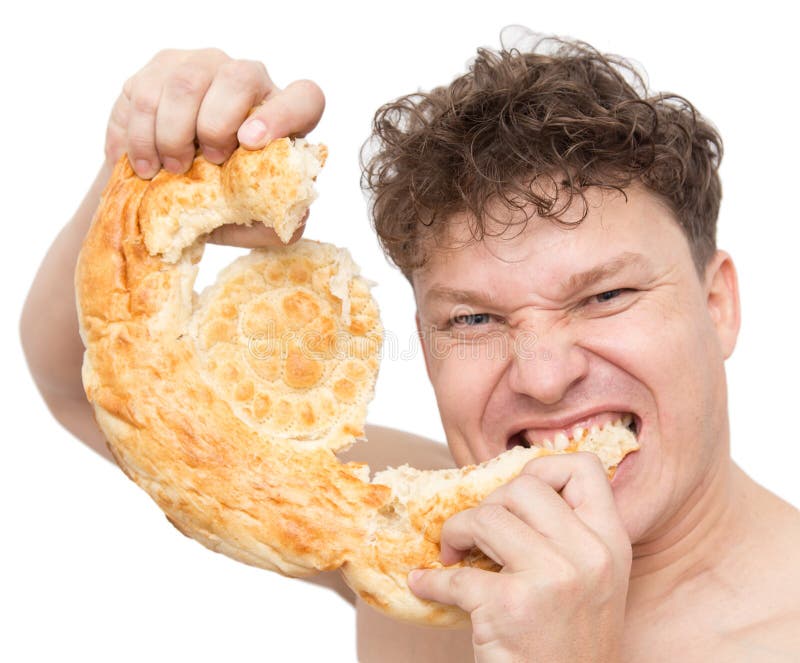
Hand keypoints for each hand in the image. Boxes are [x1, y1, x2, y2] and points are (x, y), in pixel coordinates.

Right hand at [104, 48, 324, 246]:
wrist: (171, 189)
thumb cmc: (224, 198)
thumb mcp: (251, 219)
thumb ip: (274, 220)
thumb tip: (290, 218)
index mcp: (284, 115)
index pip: (305, 98)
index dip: (283, 115)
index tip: (251, 143)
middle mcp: (249, 80)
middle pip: (238, 78)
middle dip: (213, 125)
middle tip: (195, 165)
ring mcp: (203, 66)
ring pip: (185, 82)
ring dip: (170, 133)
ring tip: (165, 169)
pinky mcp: (160, 68)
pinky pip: (144, 92)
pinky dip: (138, 135)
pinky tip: (142, 163)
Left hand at [407, 452, 630, 661]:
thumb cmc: (571, 644)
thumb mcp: (594, 581)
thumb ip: (568, 534)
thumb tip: (510, 490)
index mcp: (611, 542)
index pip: (584, 467)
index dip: (542, 467)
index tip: (515, 497)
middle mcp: (589, 555)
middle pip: (523, 485)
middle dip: (489, 505)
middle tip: (478, 536)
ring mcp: (552, 579)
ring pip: (486, 516)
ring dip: (457, 532)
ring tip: (454, 556)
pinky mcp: (511, 607)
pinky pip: (456, 576)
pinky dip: (431, 581)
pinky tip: (426, 586)